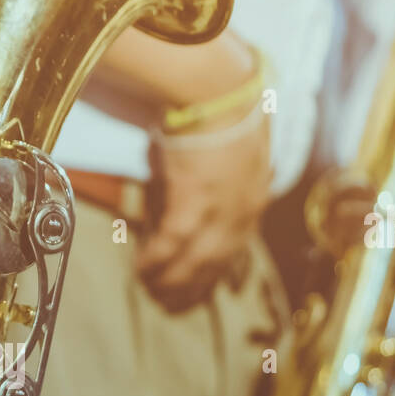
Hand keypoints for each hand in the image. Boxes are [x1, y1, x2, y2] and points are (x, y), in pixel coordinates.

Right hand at [136, 107, 271, 312]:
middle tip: (168, 305)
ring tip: (150, 292)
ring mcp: (220, 209)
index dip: (213, 276)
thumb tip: (190, 198)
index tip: (197, 293)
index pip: (234, 251)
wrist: (218, 91)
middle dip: (191, 289)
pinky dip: (156, 259)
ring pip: (194, 261)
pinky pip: (172, 242)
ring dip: (171, 281)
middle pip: (215, 265)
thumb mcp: (231, 155)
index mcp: (253, 202)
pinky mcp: (194, 200)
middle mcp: (241, 214)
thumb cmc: (222, 113)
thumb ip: (217, 184)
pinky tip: (141, 269)